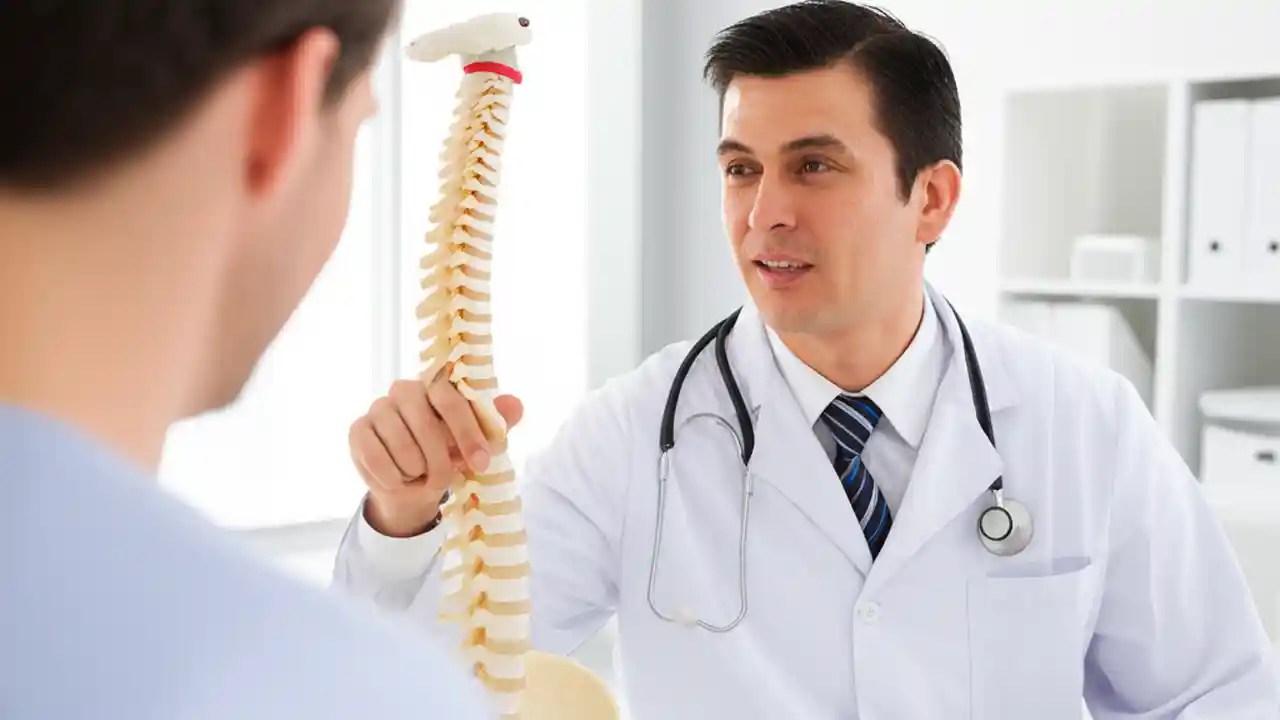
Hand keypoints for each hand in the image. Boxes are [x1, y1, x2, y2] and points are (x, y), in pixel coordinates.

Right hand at [349, 374, 523, 537]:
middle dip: (440, 460)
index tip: (482, 462)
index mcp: (436, 386)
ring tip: (421, 478)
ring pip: (400, 444)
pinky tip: (398, 481)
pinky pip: (375, 456)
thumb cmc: (449, 454)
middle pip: (424, 423)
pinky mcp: (358, 430)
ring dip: (416, 472)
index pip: (450, 398)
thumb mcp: (478, 443)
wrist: (415, 484)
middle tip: (446, 479)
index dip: (467, 432)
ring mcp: (378, 408)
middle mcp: (404, 390)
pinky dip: (392, 477)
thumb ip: (496, 423)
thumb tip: (516, 405)